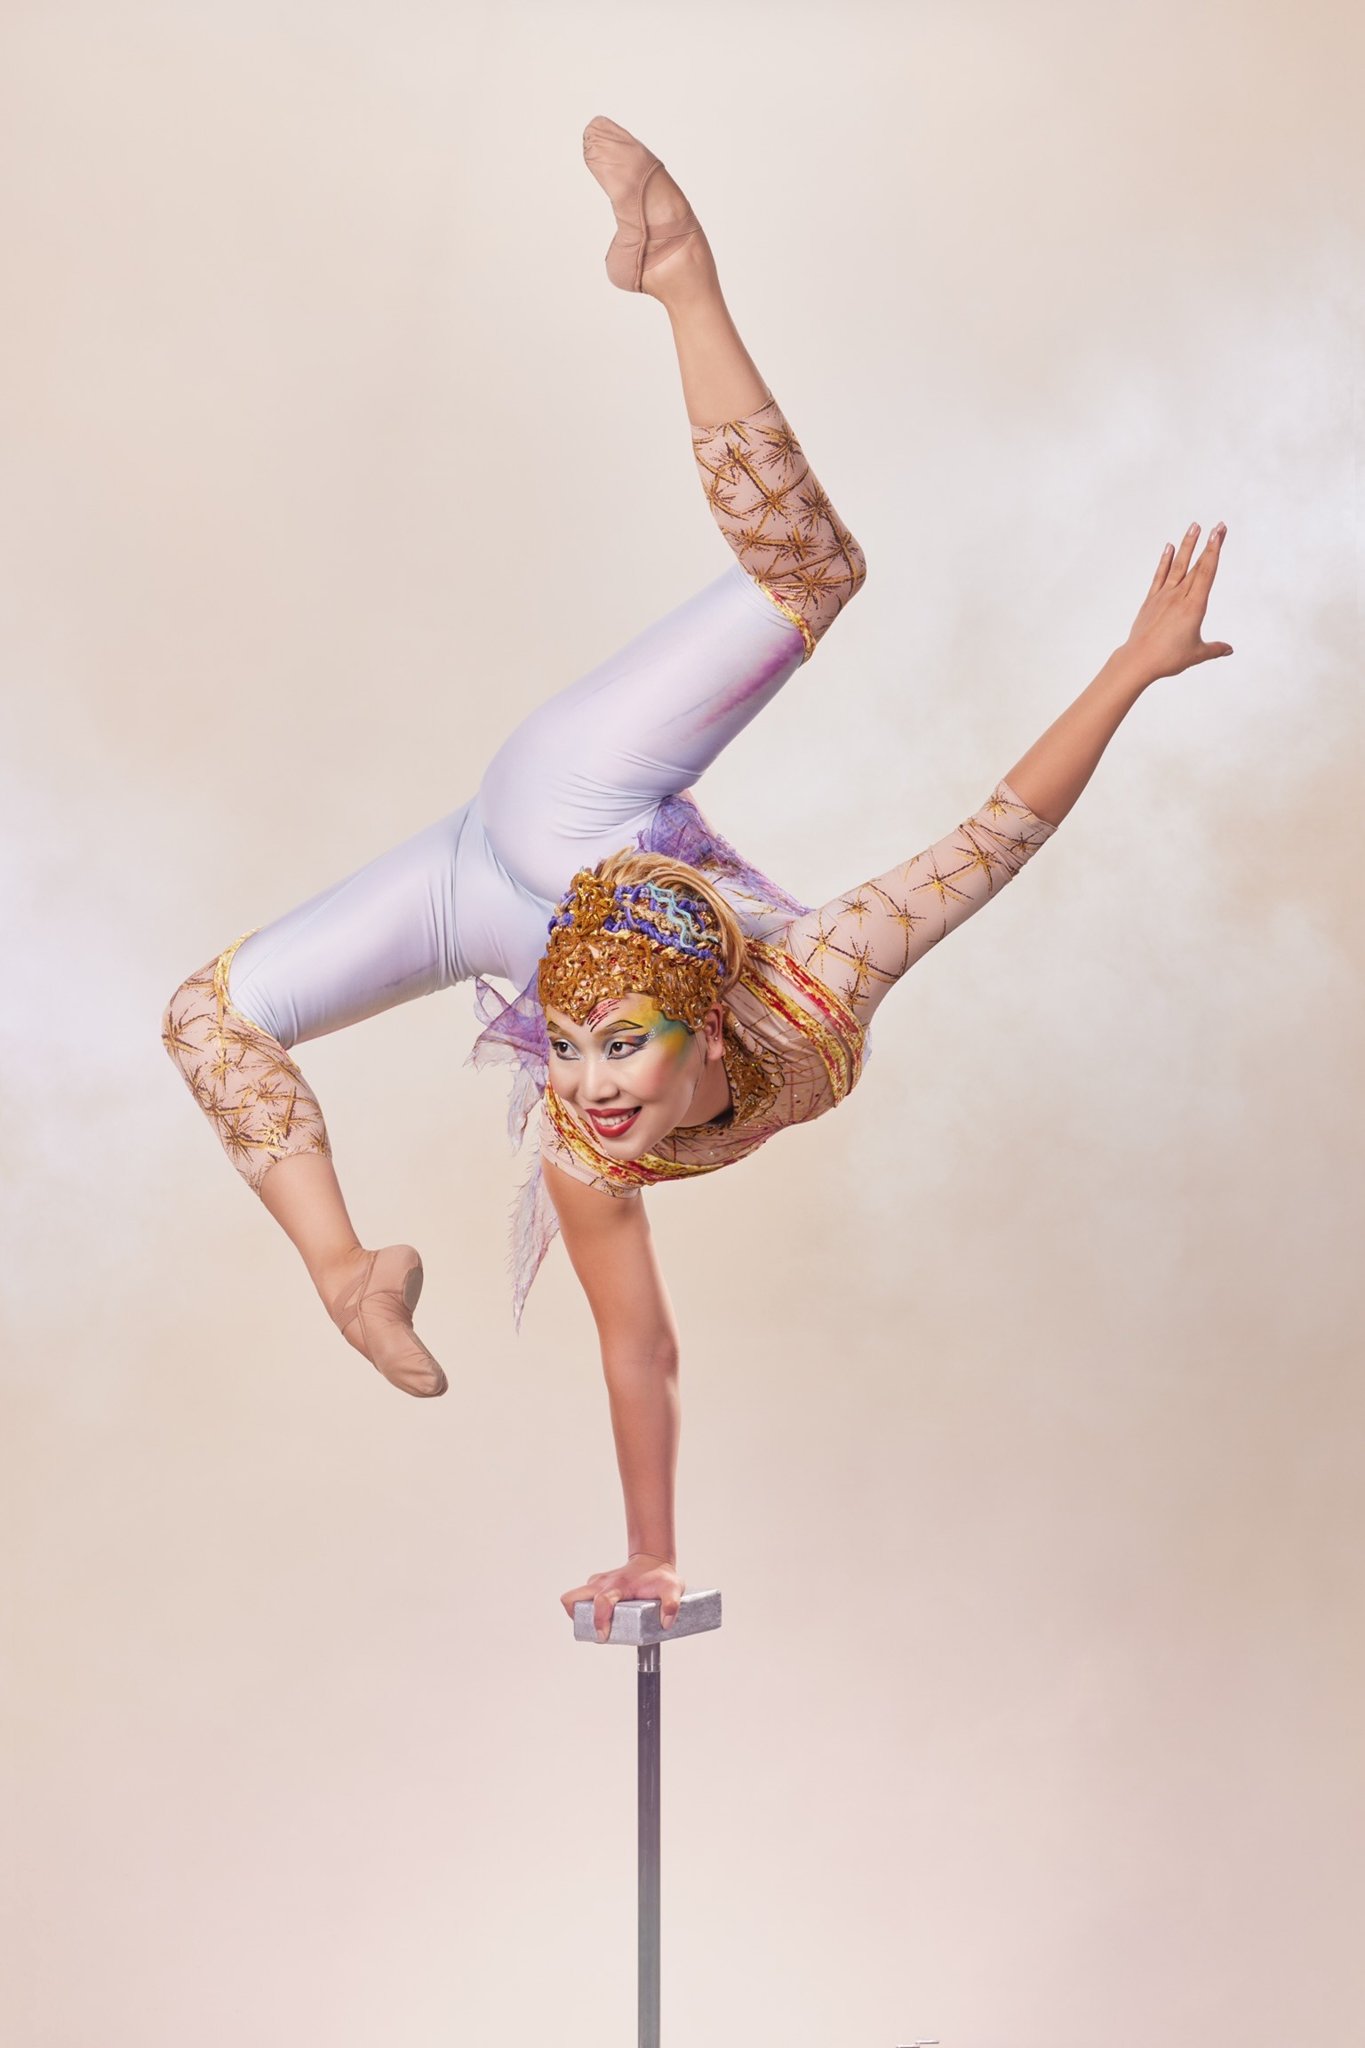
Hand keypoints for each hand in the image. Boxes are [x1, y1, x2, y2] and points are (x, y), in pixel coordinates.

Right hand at [560, 1553, 684, 1641]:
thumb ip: (672, 1604)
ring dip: (578, 1615)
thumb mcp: (672, 1588)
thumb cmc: (660, 1576)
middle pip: (573, 1597)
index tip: (603, 1636)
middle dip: (577, 1617)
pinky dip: (584, 1611)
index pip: (601, 1601)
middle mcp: (603, 1583)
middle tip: (593, 1630)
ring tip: (597, 1626)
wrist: (652, 1560)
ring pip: (573, 1598)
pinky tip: (601, 1619)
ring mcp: (597, 1584)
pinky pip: (580, 1599)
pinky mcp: (595, 1587)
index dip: (600, 1620)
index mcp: (619, 1584)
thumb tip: (666, 1623)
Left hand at [1119, 522, 1232, 683]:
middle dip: (1209, 544)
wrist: (1139, 660)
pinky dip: (1165, 561)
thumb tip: (1229, 649)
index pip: (1206, 573)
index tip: (1219, 534)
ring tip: (1195, 526)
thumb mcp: (1197, 654)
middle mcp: (1179, 596)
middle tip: (1219, 525)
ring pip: (1178, 565)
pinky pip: (1160, 576)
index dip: (1214, 551)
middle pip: (1197, 565)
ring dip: (1187, 545)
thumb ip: (1215, 648)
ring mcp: (1164, 596)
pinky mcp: (1151, 600)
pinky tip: (1170, 546)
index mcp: (1194, 606)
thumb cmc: (1168, 658)